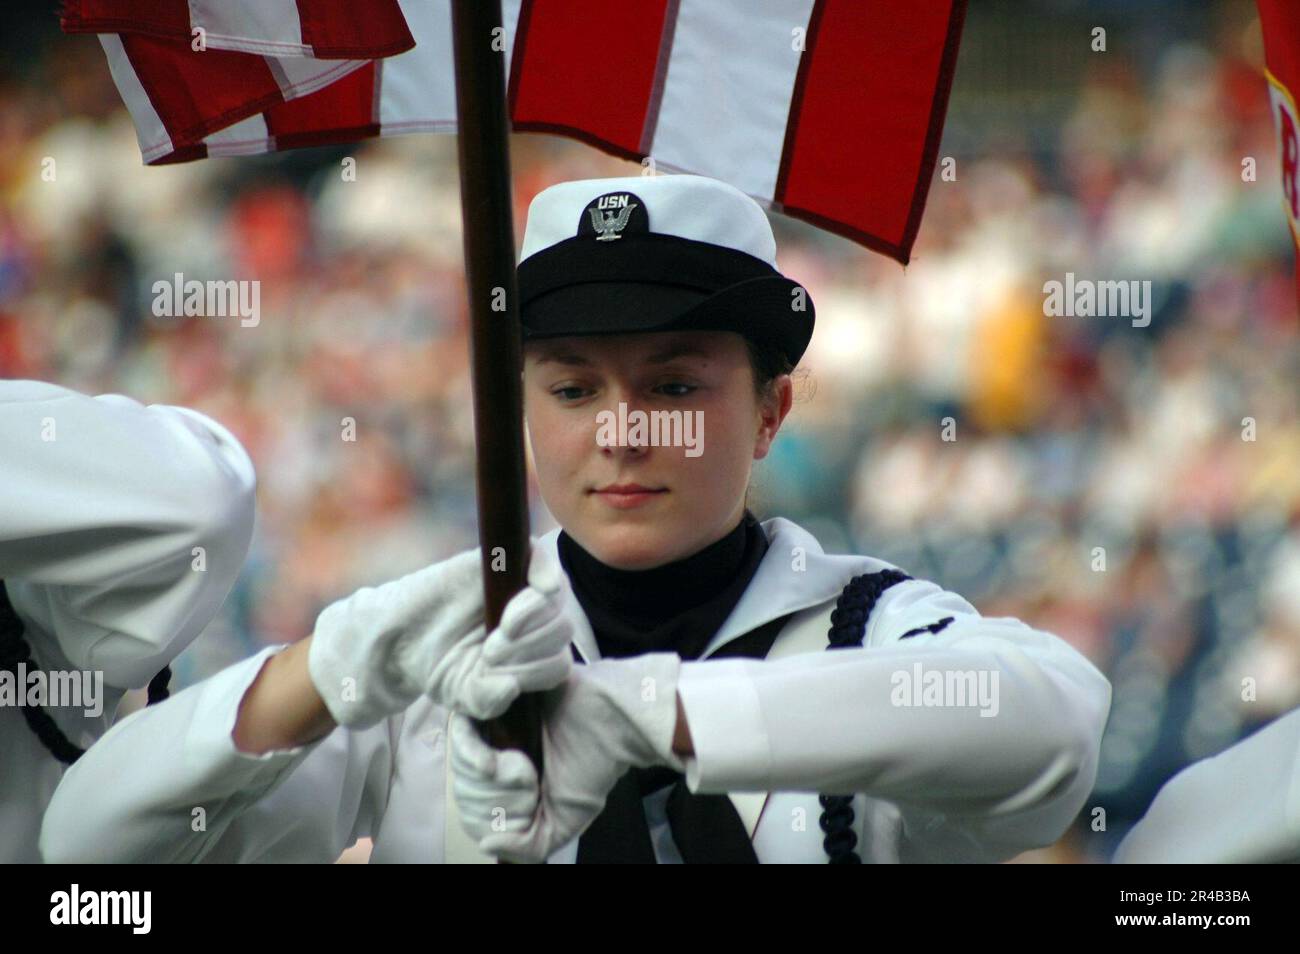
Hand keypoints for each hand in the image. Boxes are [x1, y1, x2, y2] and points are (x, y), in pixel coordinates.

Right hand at [307, 544, 574, 727]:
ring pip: (554, 604)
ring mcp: (525, 589)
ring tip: (492, 634)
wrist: (404, 635)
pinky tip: (534, 589)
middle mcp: (536, 623)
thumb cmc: (441, 665)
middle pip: (560, 632)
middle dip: (526, 650)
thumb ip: (488, 700)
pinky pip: (544, 561)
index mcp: (533, 655)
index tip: (495, 671)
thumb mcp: (463, 694)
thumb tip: (510, 688)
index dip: (534, 672)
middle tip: (489, 652)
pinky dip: (545, 575)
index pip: (557, 664)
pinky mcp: (509, 559)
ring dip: (527, 623)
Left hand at [449, 654, 683, 862]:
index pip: (470, 795)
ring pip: (459, 750)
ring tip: (516, 774)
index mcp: (510, 769)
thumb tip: (487, 845)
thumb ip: (528, 845)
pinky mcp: (496, 692)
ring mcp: (496, 717)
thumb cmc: (593, 769)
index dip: (480, 812)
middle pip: (460, 773)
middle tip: (522, 790)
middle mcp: (499, 741)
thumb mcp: (562, 822)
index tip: (511, 813)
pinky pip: (464, 722)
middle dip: (483, 794)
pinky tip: (494, 763)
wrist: (614, 723)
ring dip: (478, 774)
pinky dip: (471, 750)